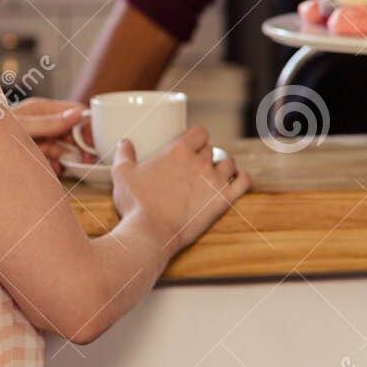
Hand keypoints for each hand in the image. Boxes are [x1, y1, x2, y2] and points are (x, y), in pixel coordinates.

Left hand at [12, 97, 85, 175]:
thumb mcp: (21, 127)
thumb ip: (48, 123)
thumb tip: (76, 115)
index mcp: (41, 109)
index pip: (74, 111)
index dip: (86, 124)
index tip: (92, 140)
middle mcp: (44, 122)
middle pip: (73, 129)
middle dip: (83, 144)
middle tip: (88, 158)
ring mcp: (41, 138)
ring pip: (66, 146)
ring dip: (73, 156)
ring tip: (75, 166)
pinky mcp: (37, 153)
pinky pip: (55, 158)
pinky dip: (59, 165)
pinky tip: (56, 169)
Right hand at [110, 124, 250, 253]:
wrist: (150, 233)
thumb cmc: (136, 204)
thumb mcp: (122, 175)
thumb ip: (124, 155)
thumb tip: (124, 142)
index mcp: (179, 150)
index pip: (200, 132)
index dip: (196, 138)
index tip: (190, 145)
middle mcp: (200, 161)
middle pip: (211, 149)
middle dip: (204, 154)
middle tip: (195, 166)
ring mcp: (215, 180)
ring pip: (228, 162)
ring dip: (223, 164)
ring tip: (214, 172)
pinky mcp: (223, 200)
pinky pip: (244, 181)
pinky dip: (242, 177)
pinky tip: (236, 178)